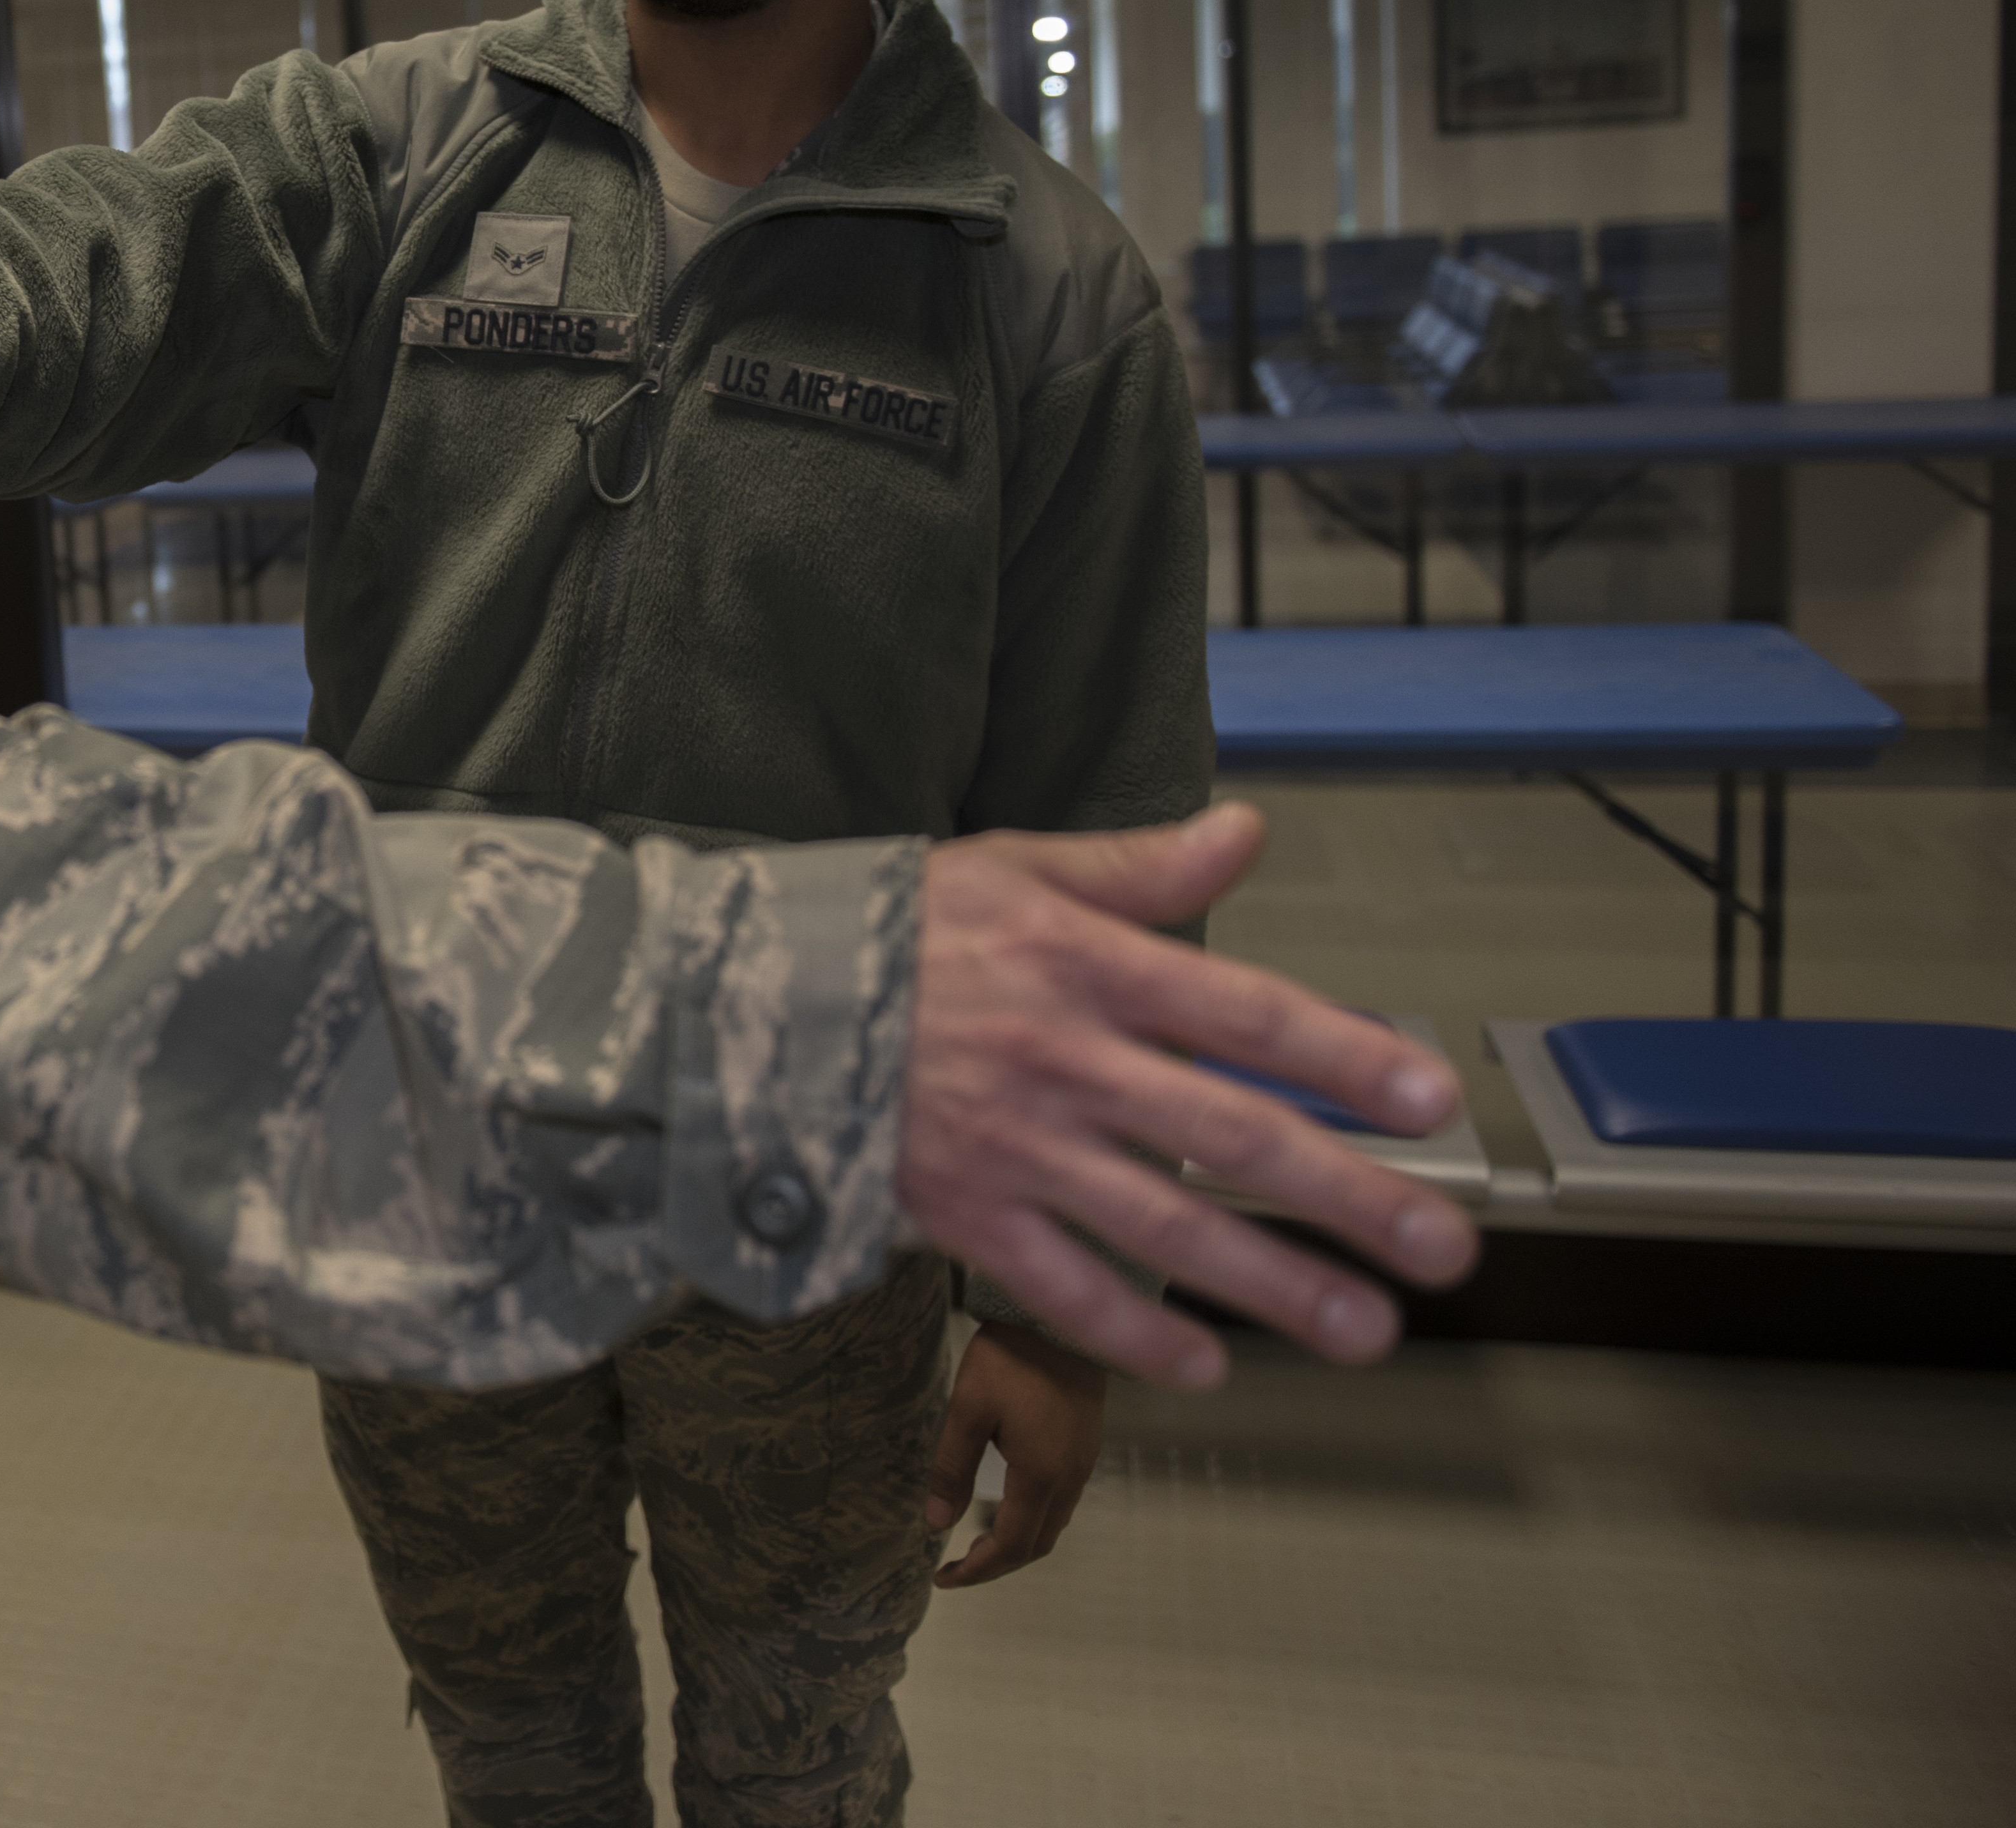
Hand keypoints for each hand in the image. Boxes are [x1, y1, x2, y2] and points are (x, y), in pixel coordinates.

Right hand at [898, 803, 1479, 1392]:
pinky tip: (1207, 1365)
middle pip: (1228, 1134)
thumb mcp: (1014, 871)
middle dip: (1348, 1197)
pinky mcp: (959, 1211)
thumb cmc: (896, 930)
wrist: (751, 999)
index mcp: (1083, 964)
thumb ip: (1137, 866)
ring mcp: (1011, 1145)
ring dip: (1273, 1285)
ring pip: (1162, 1227)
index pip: (1242, 1013)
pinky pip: (1059, 1286)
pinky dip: (1133, 1335)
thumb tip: (1245, 831)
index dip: (1344, 1057)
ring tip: (1365, 1329)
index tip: (1430, 1099)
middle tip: (1444, 1247)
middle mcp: (1061, 1058)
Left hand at [924, 1323, 1101, 1587]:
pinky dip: (1034, 1518)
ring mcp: (1083, 1463)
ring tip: (977, 1542)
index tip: (943, 1577)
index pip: (1012, 1545)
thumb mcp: (968, 1409)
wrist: (1059, 1318)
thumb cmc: (1009, 1359)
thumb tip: (936, 1523)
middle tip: (956, 1567)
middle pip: (1037, 1544)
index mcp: (1041, 1474)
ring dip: (1017, 1543)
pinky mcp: (1086, 1446)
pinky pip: (1062, 1501)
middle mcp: (1070, 1478)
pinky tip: (1008, 1506)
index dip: (978, 1569)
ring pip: (1053, 1524)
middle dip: (997, 1564)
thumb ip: (952, 1468)